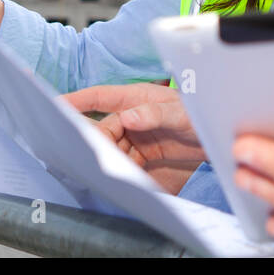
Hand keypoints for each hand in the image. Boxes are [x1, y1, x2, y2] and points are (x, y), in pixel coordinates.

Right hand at [64, 83, 205, 195]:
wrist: (218, 138)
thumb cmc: (199, 113)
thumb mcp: (180, 112)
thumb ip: (154, 113)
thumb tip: (128, 117)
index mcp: (135, 98)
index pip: (99, 97)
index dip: (76, 100)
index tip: (55, 104)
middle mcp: (131, 116)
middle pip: (103, 128)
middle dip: (96, 140)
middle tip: (94, 154)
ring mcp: (135, 136)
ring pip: (111, 148)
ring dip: (109, 158)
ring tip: (110, 169)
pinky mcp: (142, 155)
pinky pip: (124, 163)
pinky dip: (121, 170)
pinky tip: (123, 177)